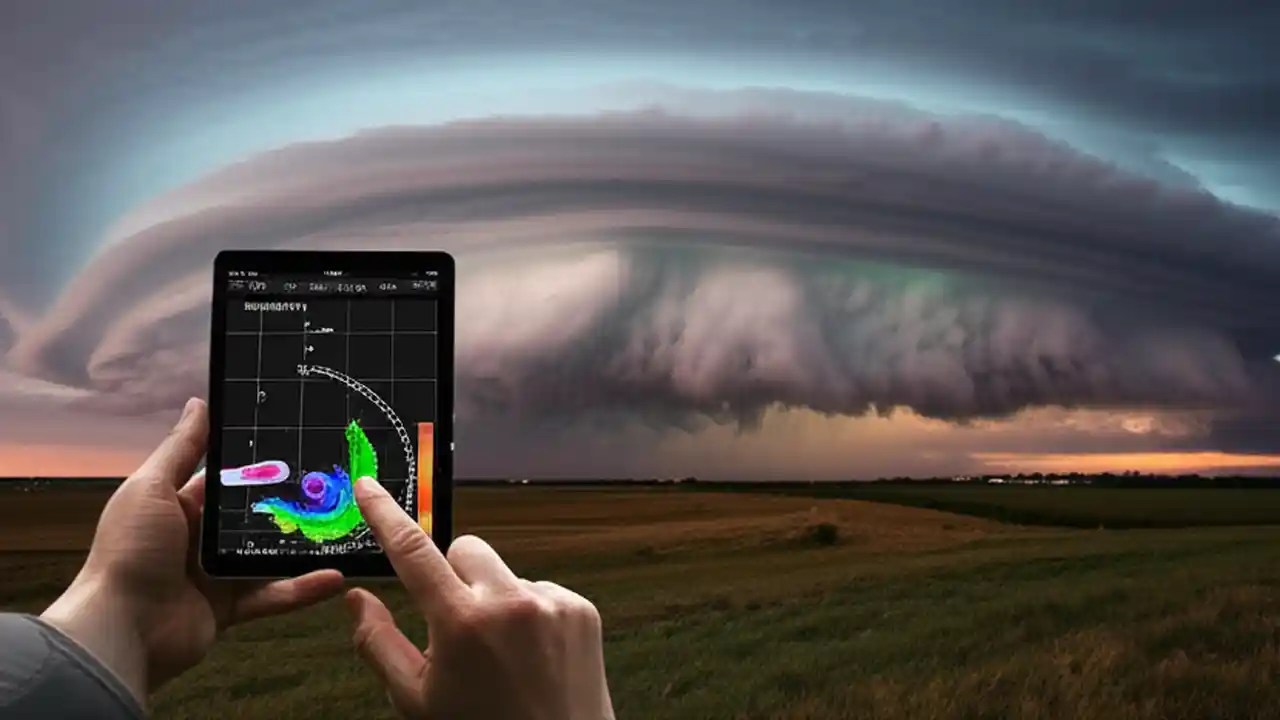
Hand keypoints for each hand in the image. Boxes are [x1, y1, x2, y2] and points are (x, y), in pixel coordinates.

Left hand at [41, 398, 344, 705]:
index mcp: (176, 507)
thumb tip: (199, 402)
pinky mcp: (229, 609)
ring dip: (301, 544)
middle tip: (332, 481)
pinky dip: (303, 589)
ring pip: (266, 554)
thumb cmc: (133, 550)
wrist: (121, 629)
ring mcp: (214, 575)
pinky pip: (272, 595)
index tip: (293, 441)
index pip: (220, 479)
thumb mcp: (152, 488)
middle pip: (250, 516)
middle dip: (286, 501)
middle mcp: (197, 539)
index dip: (252, 462)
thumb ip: (180, 449)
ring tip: (341, 526)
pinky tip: (335, 576)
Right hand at [345, 476, 614, 719]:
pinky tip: (532, 656)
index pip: (413, 552)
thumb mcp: (416, 700)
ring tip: (502, 654)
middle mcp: (510, 602)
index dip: (386, 515)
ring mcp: (552, 602)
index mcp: (462, 623)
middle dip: (453, 577)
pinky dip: (531, 614)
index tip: (370, 486)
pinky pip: (541, 590)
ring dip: (495, 598)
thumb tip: (356, 598)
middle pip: (465, 550)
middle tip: (455, 624)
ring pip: (504, 573)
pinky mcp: (581, 609)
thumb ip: (379, 643)